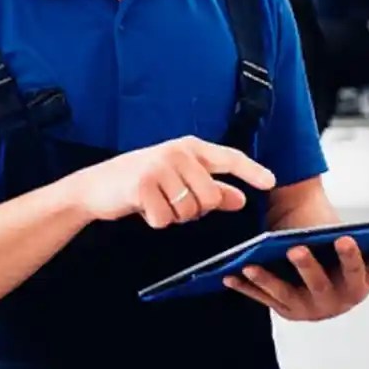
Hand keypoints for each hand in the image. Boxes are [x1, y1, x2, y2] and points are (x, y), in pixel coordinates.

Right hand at [70, 135, 276, 228]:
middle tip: (174, 202)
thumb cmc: (143, 182)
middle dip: (196, 209)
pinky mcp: (142, 185)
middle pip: (210, 196)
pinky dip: (156, 221)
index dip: (251, 170)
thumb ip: (213, 189)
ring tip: (157, 202)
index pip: (228, 157)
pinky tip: (144, 208)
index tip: (271, 182)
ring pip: (188, 210)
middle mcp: (177, 152)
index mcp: (190, 147)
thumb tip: (241, 199)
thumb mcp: (180, 181)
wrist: (97, 186)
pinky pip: (166, 219)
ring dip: (175, 216)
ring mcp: (159, 167)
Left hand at [223, 236, 368, 320]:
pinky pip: (261, 298)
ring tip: (251, 265)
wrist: (329, 281)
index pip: (356, 271)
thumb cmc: (347, 261)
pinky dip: (244, 287)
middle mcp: (332, 304)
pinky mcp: (282, 310)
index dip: (352, 257)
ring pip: (283, 295)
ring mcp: (305, 309)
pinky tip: (229, 273)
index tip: (346, 238)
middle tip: (296, 246)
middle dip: (307, 267)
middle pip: (318, 285)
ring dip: (266, 281)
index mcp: (356, 288)